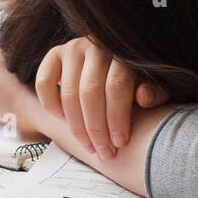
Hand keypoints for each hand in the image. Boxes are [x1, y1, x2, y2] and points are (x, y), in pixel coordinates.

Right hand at [35, 37, 166, 158]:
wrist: (111, 64)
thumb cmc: (135, 80)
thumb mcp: (152, 85)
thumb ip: (154, 92)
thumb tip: (144, 97)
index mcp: (122, 52)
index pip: (116, 86)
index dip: (116, 118)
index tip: (119, 143)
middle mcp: (96, 46)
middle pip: (90, 92)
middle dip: (96, 128)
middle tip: (103, 152)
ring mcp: (73, 48)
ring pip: (68, 92)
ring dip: (76, 125)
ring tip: (88, 145)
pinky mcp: (54, 54)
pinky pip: (44, 82)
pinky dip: (50, 105)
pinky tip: (63, 120)